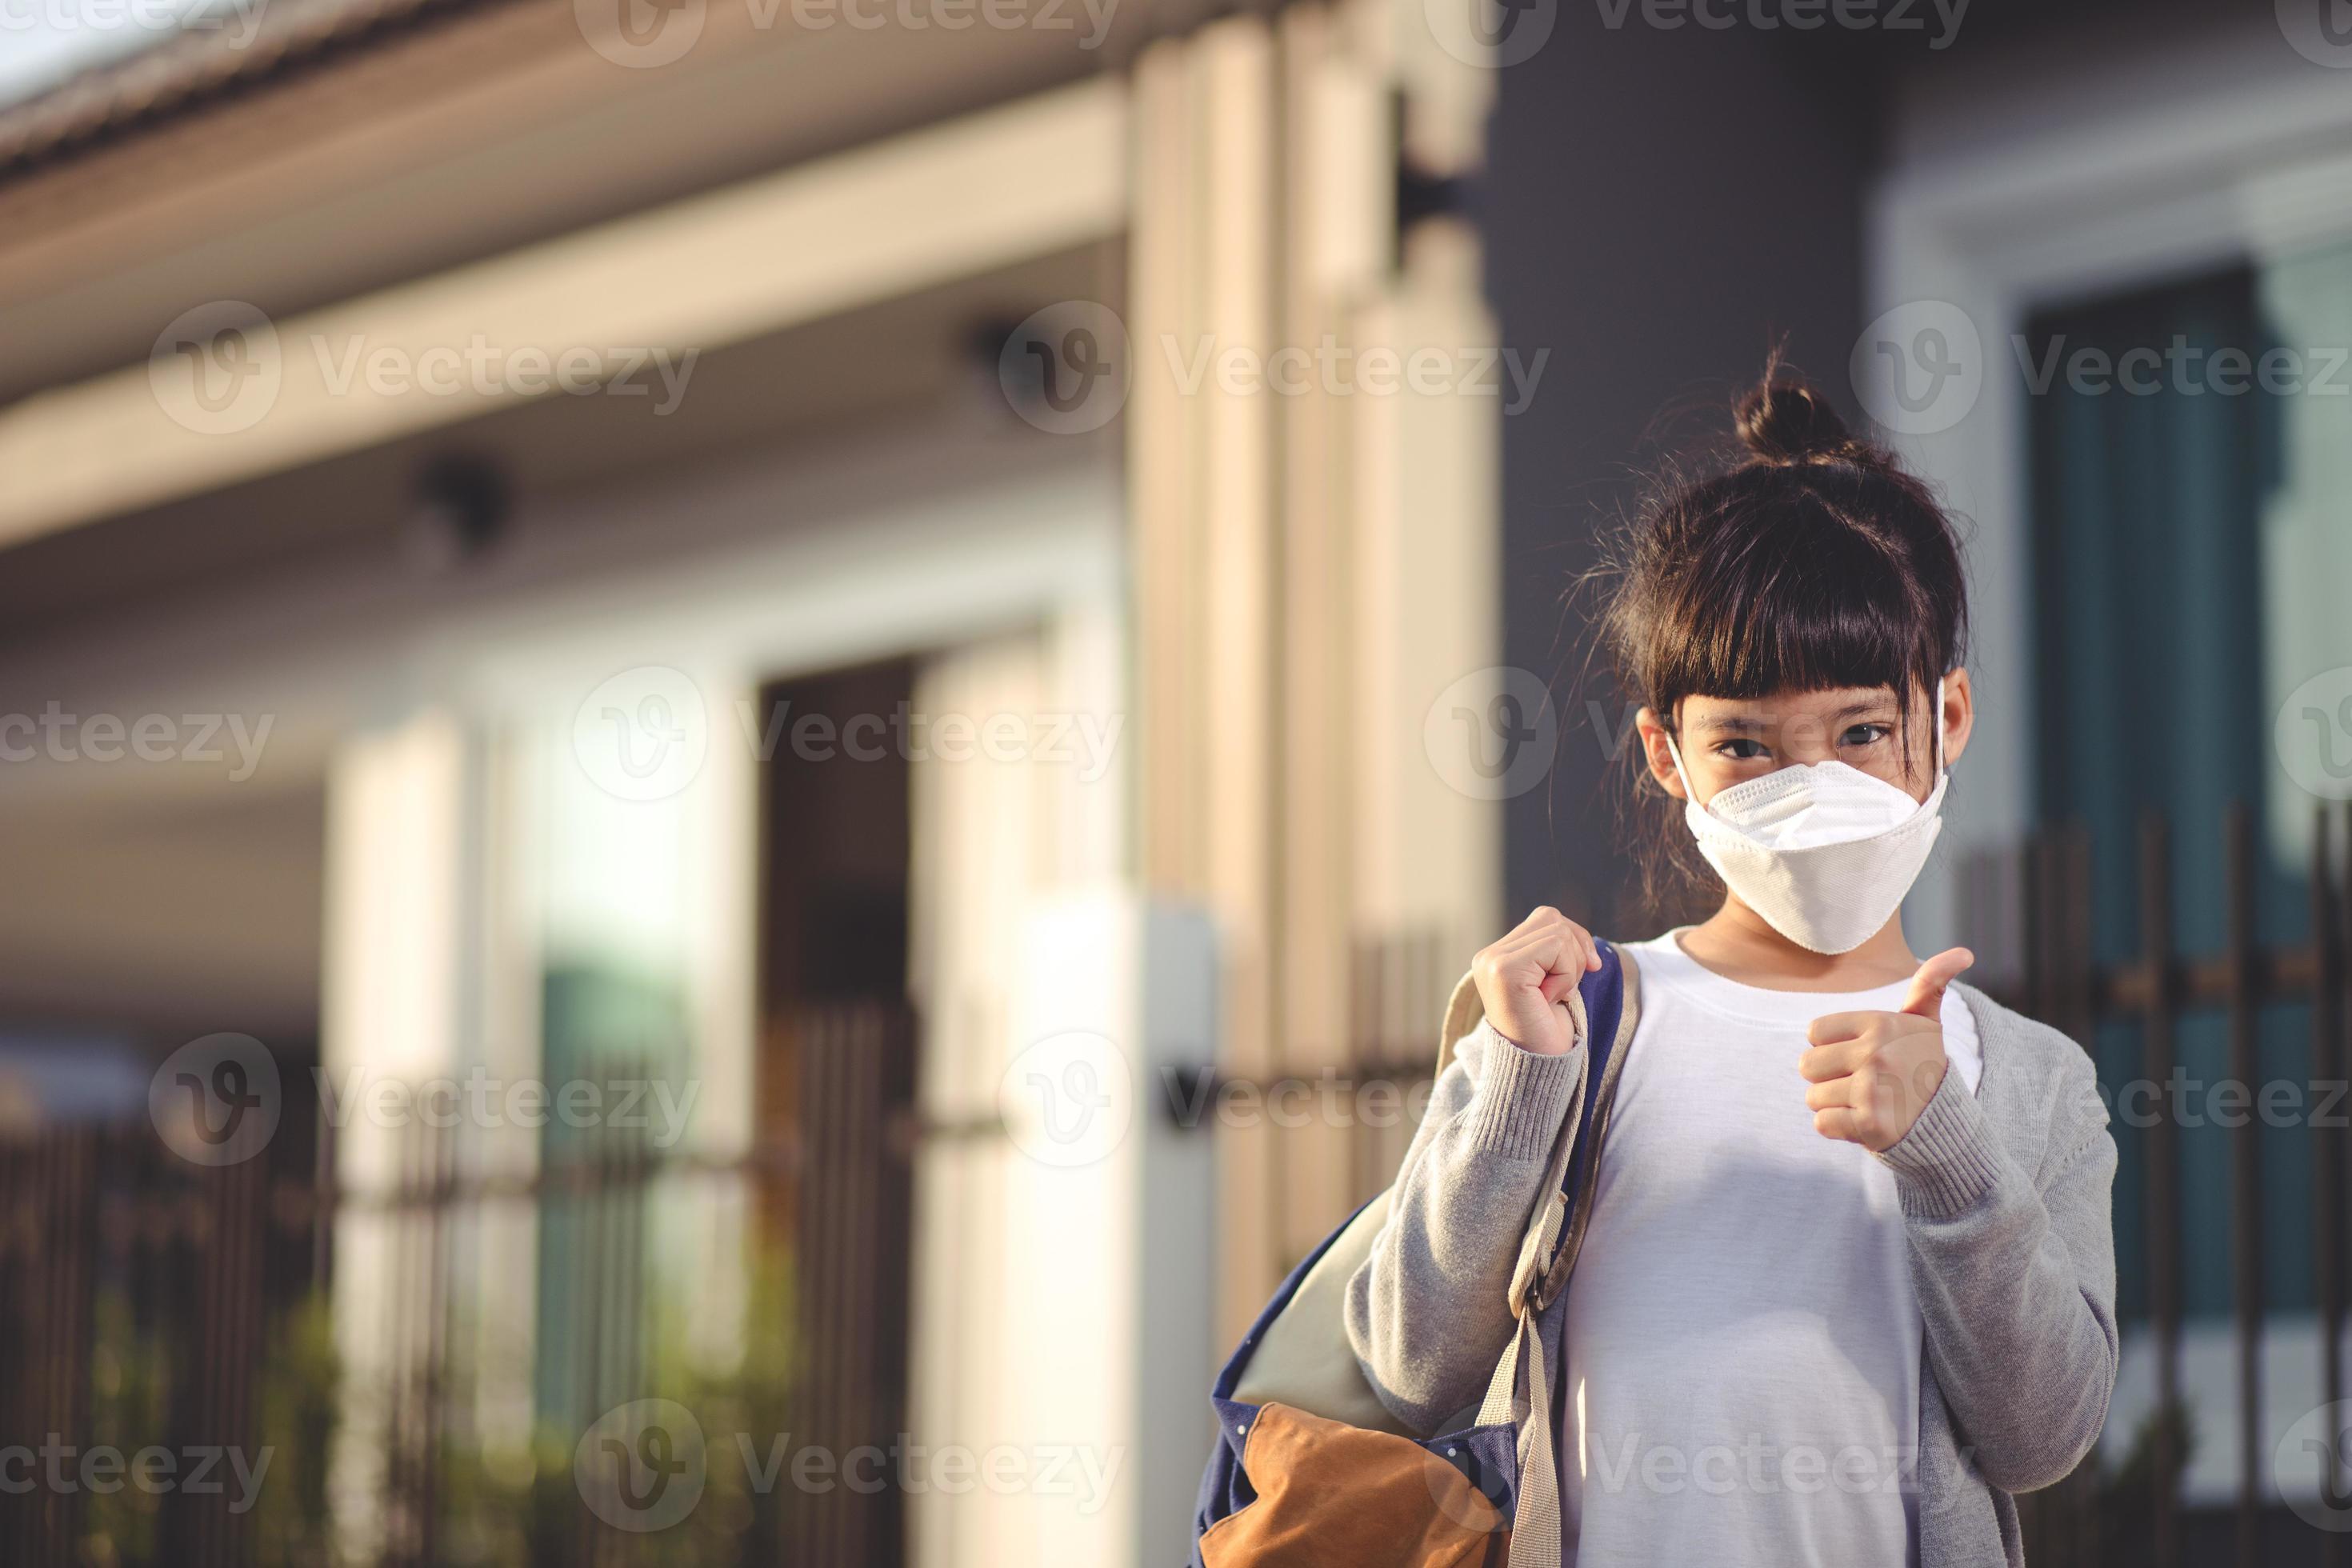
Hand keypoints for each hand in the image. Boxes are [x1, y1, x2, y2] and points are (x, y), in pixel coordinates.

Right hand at [1470, 907, 1601, 1056]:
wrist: (1540, 1070)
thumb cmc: (1550, 1031)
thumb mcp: (1556, 981)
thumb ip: (1558, 951)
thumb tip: (1582, 938)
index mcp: (1496, 956)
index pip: (1546, 918)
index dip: (1575, 941)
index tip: (1588, 971)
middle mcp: (1487, 955)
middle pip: (1552, 918)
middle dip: (1575, 952)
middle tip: (1564, 991)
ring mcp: (1492, 961)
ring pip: (1557, 931)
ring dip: (1570, 968)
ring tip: (1553, 997)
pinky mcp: (1503, 970)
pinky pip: (1555, 946)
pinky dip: (1566, 974)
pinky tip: (1549, 999)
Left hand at [1800, 948, 1972, 1151]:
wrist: (1946, 1124)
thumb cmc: (1922, 1066)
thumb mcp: (1926, 1023)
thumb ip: (1931, 983)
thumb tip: (1964, 953)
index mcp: (1880, 1024)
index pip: (1813, 1032)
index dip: (1831, 1046)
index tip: (1861, 1054)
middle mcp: (1876, 1053)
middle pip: (1807, 1066)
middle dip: (1828, 1077)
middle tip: (1864, 1082)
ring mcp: (1873, 1090)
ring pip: (1813, 1097)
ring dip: (1835, 1105)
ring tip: (1868, 1102)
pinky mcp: (1870, 1124)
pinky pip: (1822, 1124)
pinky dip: (1838, 1129)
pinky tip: (1866, 1122)